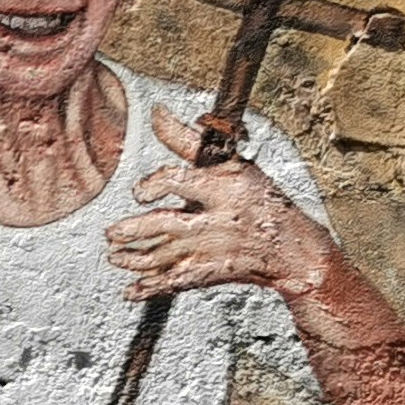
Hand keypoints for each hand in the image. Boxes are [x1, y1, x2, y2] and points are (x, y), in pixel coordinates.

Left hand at [103, 108, 329, 302]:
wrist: (294, 248)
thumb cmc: (259, 198)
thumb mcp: (231, 164)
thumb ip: (188, 141)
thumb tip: (157, 114)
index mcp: (223, 187)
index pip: (179, 181)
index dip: (153, 185)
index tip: (138, 192)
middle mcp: (218, 220)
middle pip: (166, 225)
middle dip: (134, 231)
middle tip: (111, 233)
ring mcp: (213, 250)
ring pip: (164, 257)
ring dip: (133, 259)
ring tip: (113, 254)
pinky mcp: (211, 274)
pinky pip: (175, 282)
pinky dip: (150, 288)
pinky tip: (130, 290)